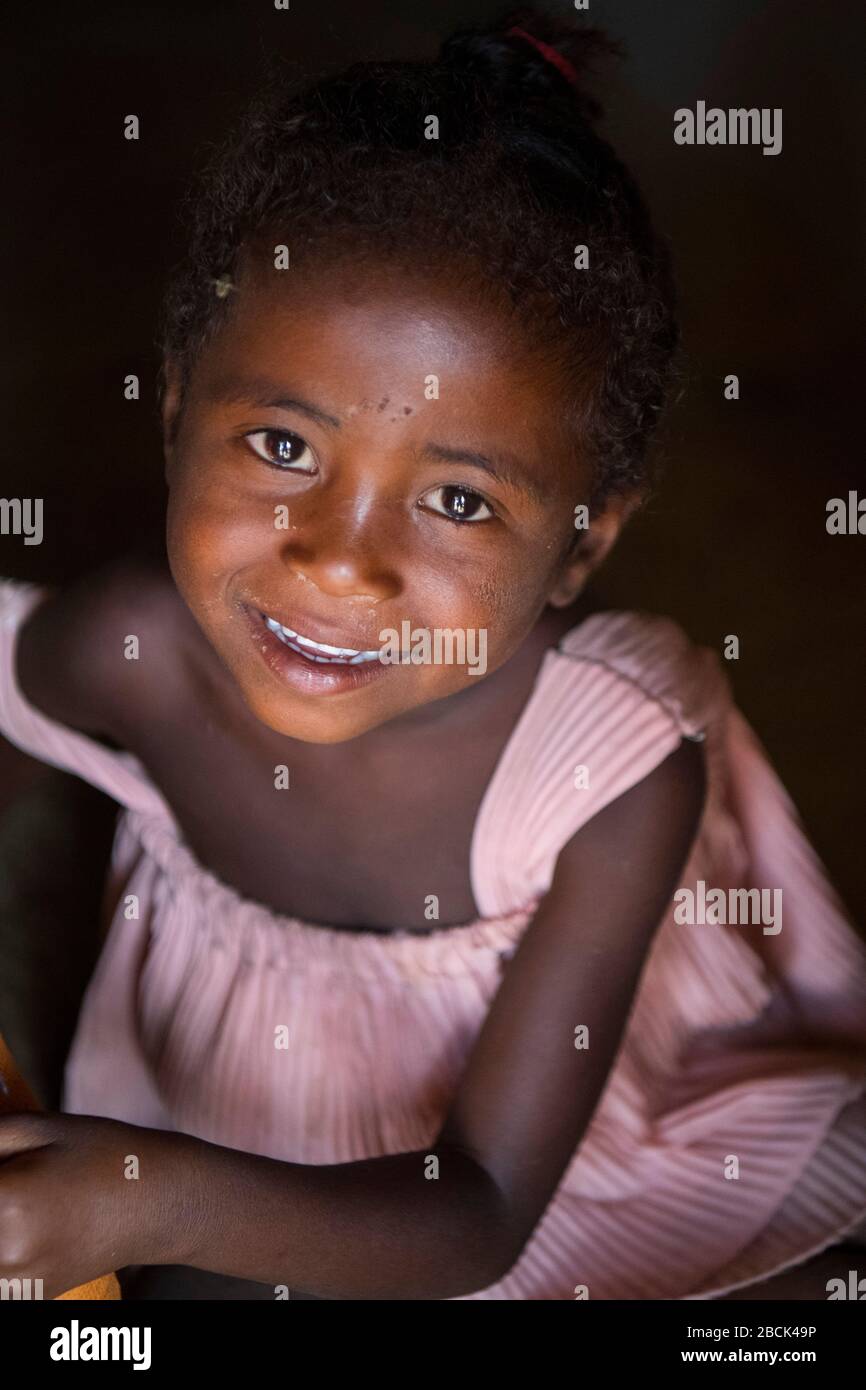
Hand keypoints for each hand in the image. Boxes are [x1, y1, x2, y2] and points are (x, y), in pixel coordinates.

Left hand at [0, 1112, 206, 1298]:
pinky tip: (13, 1225)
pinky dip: (0, 1248)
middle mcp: (6, 1253)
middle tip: (7, 1180)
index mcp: (8, 1202)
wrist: (158, 1203)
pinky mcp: (26, 1297)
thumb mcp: (39, 1129)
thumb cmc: (104, 1155)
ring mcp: (16, 1284)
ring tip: (11, 1200)